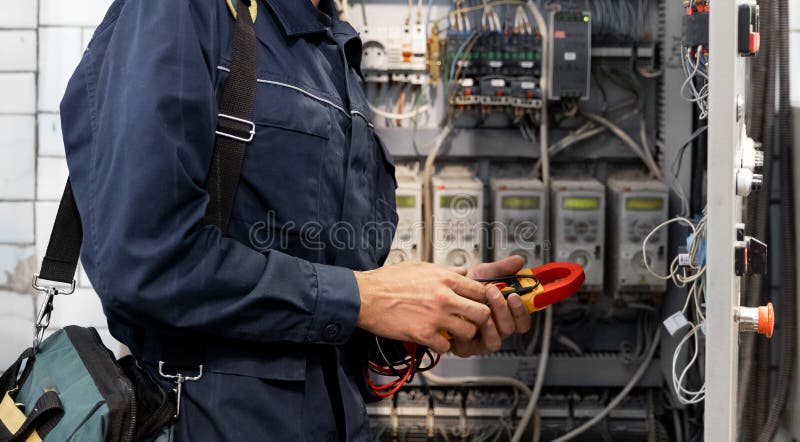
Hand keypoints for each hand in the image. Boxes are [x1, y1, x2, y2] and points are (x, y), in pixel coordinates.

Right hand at [355, 261, 490, 352]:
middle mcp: (444, 297)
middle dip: (479, 319)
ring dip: (462, 334)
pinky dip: (443, 346)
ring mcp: (435, 317)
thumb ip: (445, 271)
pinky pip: (446, 347)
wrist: (365, 296)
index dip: (483, 299)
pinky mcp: (423, 334)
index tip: (479, 303)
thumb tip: (461, 271)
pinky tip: (436, 340)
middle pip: (482, 313)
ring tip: (454, 332)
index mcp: (444, 278)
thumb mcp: (420, 266)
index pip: (480, 290)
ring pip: (468, 332)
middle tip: (471, 321)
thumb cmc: (388, 280)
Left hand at [450, 255, 531, 356]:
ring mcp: (480, 340)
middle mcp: (494, 329)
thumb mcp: (480, 274)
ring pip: (495, 340)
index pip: (521, 321)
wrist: (434, 293)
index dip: (522, 311)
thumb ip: (500, 269)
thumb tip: (519, 260)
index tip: (515, 295)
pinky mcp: (465, 348)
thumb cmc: (458, 288)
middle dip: (503, 309)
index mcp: (502, 315)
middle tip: (493, 291)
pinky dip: (470, 330)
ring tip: (480, 301)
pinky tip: (465, 315)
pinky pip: (473, 346)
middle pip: (510, 329)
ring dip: (488, 319)